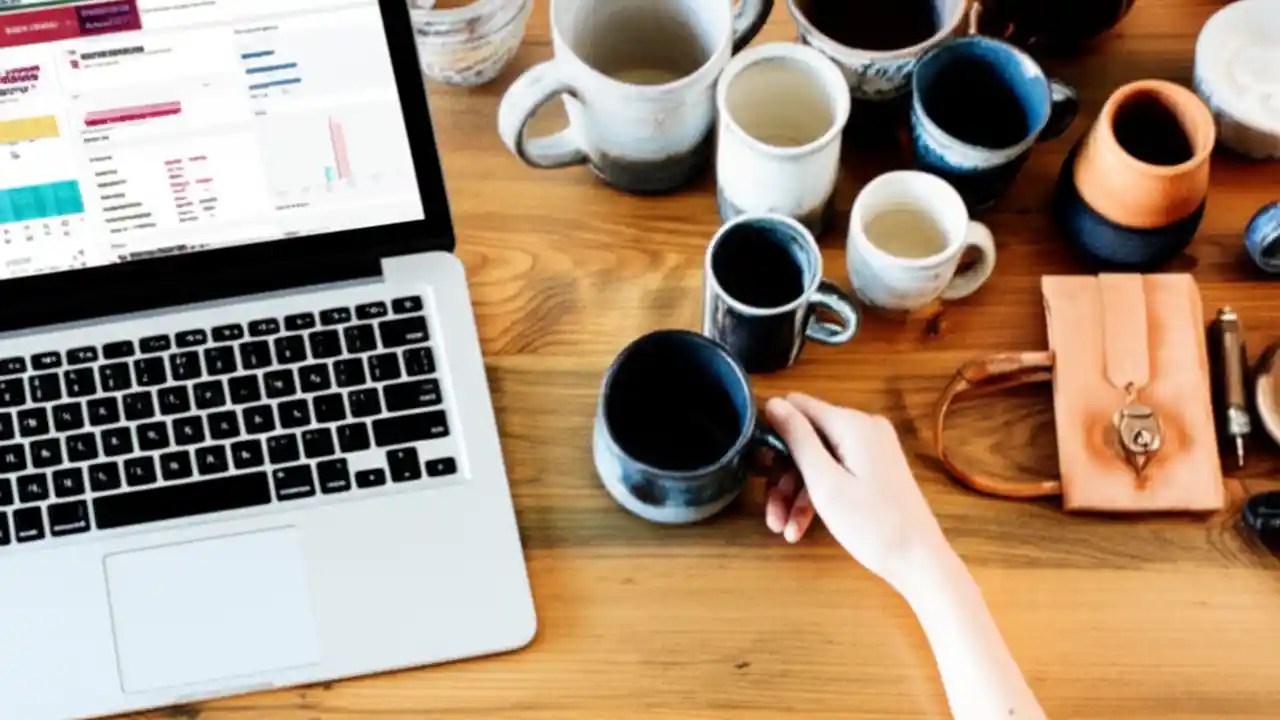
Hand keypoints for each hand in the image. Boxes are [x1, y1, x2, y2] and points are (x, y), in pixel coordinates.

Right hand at [763, 394, 949, 586]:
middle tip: (771, 514)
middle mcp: (863, 427)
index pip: (796, 407)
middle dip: (783, 476)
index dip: (773, 434)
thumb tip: (772, 402)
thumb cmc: (871, 524)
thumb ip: (798, 439)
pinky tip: (800, 528)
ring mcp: (871, 448)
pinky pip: (835, 472)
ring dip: (795, 494)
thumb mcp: (825, 482)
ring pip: (817, 460)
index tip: (757, 468)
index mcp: (852, 423)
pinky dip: (817, 496)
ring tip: (783, 529)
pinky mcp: (874, 469)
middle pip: (805, 439)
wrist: (919, 560)